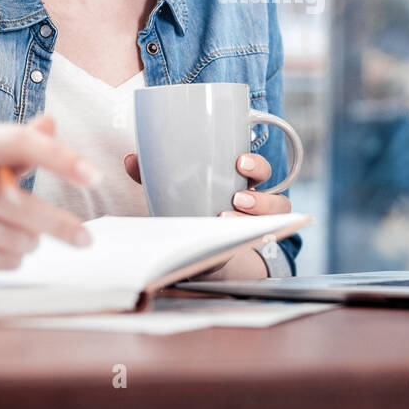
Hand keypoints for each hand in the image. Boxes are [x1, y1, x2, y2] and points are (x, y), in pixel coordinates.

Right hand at [0, 115, 93, 270]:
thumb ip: (18, 145)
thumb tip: (51, 123)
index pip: (18, 142)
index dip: (59, 157)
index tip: (93, 175)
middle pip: (15, 200)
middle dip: (56, 223)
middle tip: (84, 238)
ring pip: (9, 235)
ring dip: (29, 243)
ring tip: (27, 239)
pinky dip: (11, 259)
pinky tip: (6, 251)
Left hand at [123, 151, 290, 278]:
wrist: (194, 249)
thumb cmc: (188, 210)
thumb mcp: (171, 192)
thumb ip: (154, 175)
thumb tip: (132, 159)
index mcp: (237, 182)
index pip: (257, 169)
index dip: (255, 164)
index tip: (239, 162)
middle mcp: (254, 201)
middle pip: (273, 188)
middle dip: (261, 192)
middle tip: (239, 195)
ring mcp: (256, 223)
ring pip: (277, 213)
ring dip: (258, 212)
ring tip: (229, 215)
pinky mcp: (250, 243)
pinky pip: (265, 238)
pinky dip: (253, 235)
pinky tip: (230, 234)